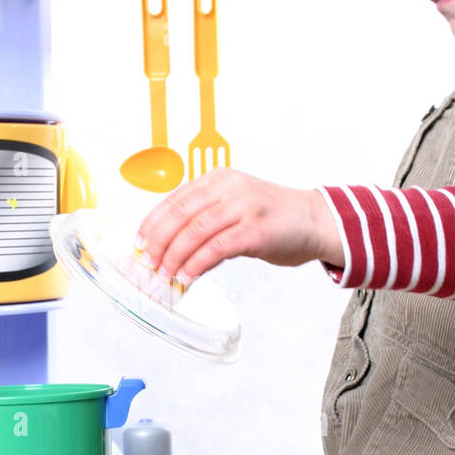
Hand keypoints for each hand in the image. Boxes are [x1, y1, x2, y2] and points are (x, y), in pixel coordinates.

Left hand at [134, 168, 342, 283]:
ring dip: (174, 256)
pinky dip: (197, 264)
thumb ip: (205, 219)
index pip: (174, 199)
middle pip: (180, 214)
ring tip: (164, 274)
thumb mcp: (234, 207)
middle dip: (158, 242)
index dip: (152, 223)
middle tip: (147, 263)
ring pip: (195, 231)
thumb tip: (169, 247)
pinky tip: (187, 276)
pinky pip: (217, 247)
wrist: (316, 221)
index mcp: (219, 179)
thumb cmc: (273, 218)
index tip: (139, 243)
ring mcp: (244, 206)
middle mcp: (229, 187)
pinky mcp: (256, 230)